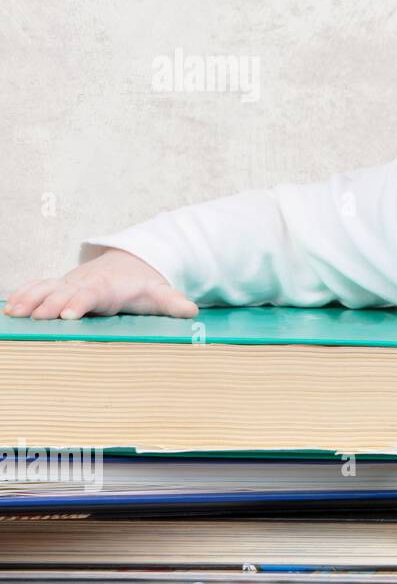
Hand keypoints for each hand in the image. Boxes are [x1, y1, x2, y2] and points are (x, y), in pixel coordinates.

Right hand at [2, 248, 197, 320]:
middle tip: (37, 317)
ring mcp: (69, 284)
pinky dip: (23, 295)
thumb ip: (173, 302)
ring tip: (15, 313)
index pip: (92, 294)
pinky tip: (10, 308)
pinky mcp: (59, 287)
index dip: (80, 303)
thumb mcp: (160, 293)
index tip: (69, 314)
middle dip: (50, 304)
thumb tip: (192, 311)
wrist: (129, 266)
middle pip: (64, 292)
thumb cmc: (142, 287)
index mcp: (108, 287)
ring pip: (47, 289)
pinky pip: (38, 288)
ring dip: (31, 300)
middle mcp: (84, 283)